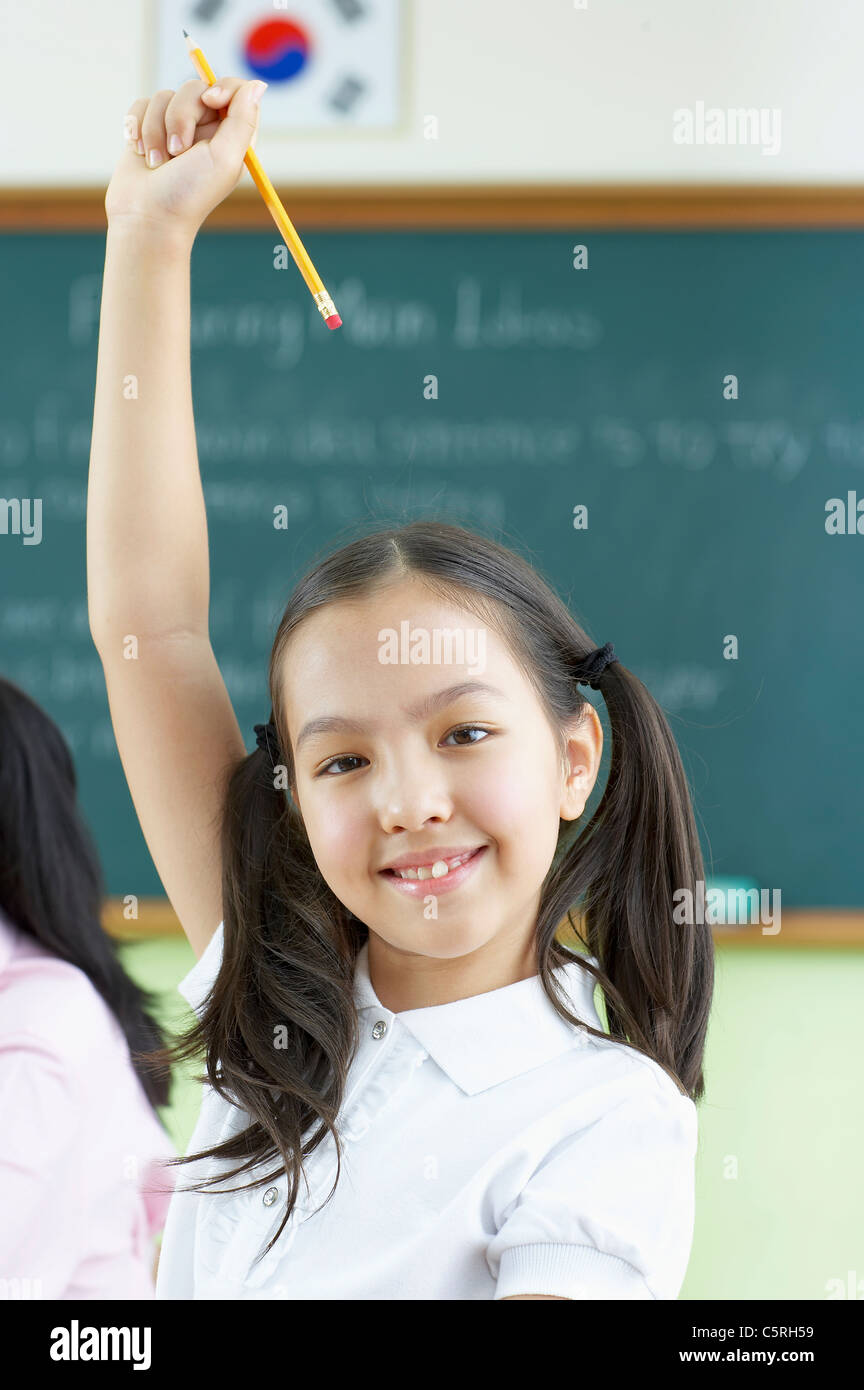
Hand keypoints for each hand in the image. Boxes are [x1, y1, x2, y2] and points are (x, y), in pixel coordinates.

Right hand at [105, 77, 266, 240]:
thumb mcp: (225, 158)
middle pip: (195, 88)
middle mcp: (205, 130)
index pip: (234, 89)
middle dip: (181, 117)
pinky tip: (139, 152)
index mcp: (230, 137)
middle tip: (178, 151)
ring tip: (157, 162)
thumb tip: (258, 84)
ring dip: (155, 130)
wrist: (146, 218)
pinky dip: (137, 127)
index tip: (210, 101)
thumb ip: (243, 120)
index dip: (220, 88)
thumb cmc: (188, 194)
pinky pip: (142, 104)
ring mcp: (174, 128)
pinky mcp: (148, 129)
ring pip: (164, 96)